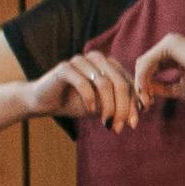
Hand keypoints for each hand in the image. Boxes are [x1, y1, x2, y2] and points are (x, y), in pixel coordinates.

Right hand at [27, 49, 148, 127]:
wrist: (44, 101)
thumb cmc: (76, 103)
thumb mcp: (102, 106)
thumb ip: (120, 105)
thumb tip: (140, 112)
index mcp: (109, 65)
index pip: (129, 83)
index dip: (134, 104)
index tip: (134, 124)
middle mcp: (97, 59)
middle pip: (120, 83)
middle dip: (123, 108)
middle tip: (121, 127)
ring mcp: (81, 61)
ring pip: (104, 83)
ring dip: (109, 107)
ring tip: (107, 123)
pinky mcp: (64, 67)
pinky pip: (83, 83)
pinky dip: (90, 99)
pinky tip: (91, 111)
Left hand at [131, 35, 184, 103]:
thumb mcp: (182, 88)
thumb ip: (164, 87)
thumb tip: (145, 90)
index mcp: (176, 52)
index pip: (153, 67)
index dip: (148, 84)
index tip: (149, 102)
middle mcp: (171, 43)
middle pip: (145, 64)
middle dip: (142, 84)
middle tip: (144, 103)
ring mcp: (170, 41)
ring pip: (143, 63)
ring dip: (141, 83)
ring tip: (146, 99)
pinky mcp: (169, 44)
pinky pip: (147, 62)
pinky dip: (143, 78)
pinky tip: (147, 91)